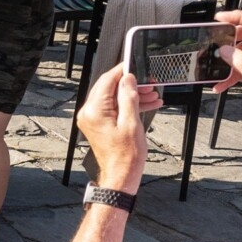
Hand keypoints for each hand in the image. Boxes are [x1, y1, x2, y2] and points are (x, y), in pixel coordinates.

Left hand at [77, 68, 158, 192]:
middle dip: (131, 85)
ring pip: (113, 99)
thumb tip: (127, 80)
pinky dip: (128, 106)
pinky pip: (113, 109)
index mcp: (94, 111)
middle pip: (109, 89)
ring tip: (152, 96)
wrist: (121, 175)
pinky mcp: (99, 125)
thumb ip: (128, 98)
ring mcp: (93, 119)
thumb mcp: (131, 122)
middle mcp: (89, 113)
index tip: (134, 66)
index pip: (106, 81)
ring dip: (132, 96)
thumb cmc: (125, 156)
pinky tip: (145, 105)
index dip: (122, 72)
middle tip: (149, 84)